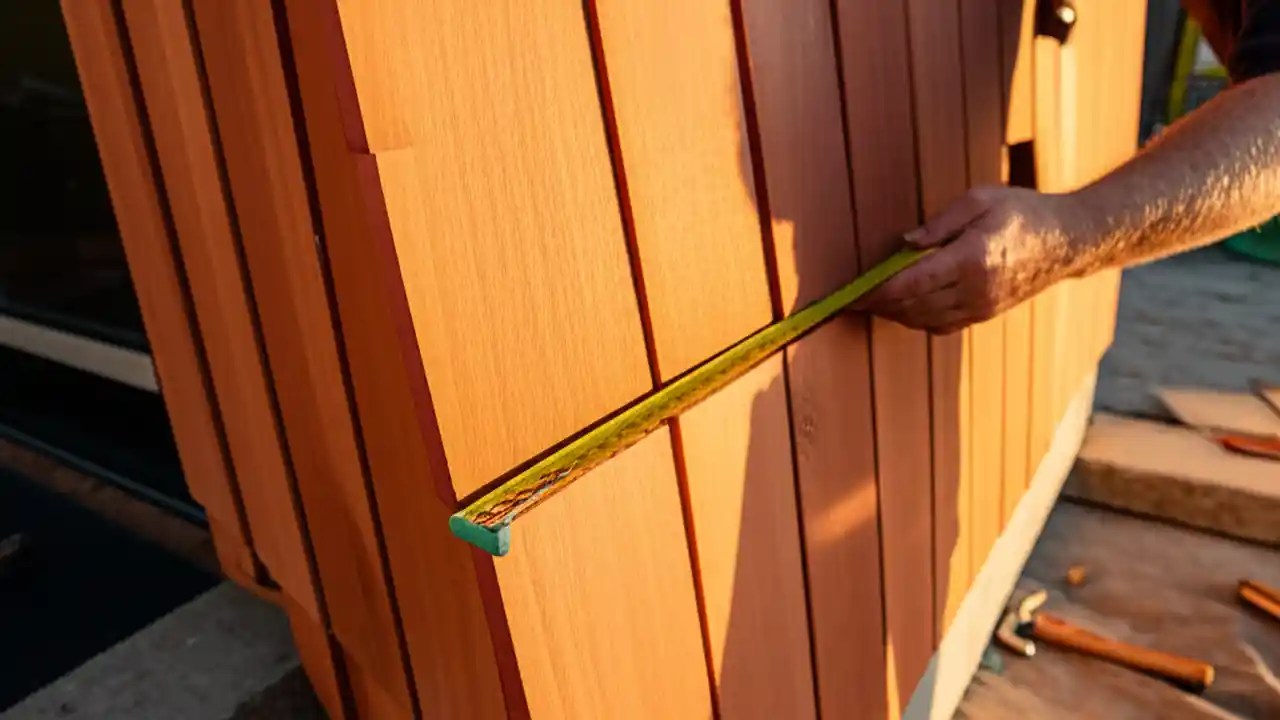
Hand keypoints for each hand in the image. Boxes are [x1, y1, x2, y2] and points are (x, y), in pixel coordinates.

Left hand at [854, 186, 1085, 333]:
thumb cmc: (1022, 212)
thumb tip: (904, 244)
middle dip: (879, 305)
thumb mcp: (980, 200)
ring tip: (873, 302)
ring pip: (923, 321)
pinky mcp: (985, 314)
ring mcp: (981, 307)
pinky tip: (904, 306)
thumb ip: (939, 224)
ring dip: (895, 314)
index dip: (876, 292)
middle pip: (912, 307)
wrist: (1067, 240)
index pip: (910, 284)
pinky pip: (940, 326)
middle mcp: (975, 290)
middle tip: (854, 298)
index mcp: (971, 259)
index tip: (853, 292)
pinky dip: (917, 320)